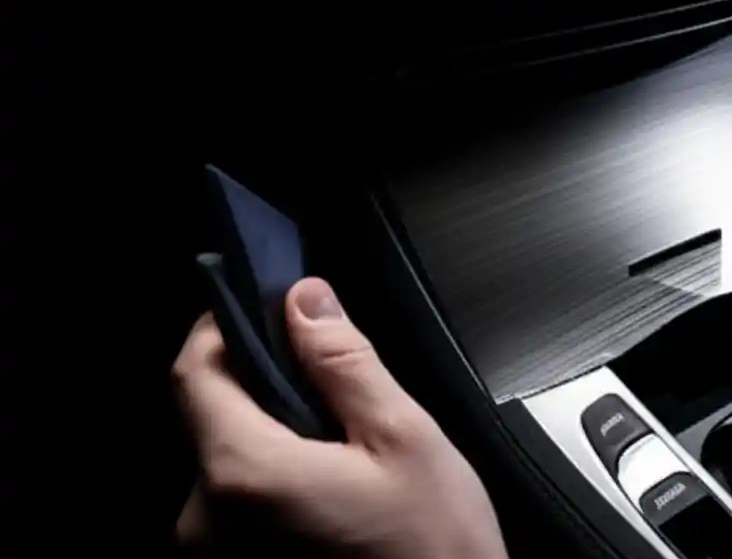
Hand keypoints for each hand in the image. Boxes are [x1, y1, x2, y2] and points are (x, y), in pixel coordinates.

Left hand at [172, 278, 508, 558]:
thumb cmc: (434, 547)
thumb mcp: (404, 437)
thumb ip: (346, 363)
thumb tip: (306, 301)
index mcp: (244, 474)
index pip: (194, 370)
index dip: (227, 324)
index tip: (269, 306)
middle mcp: (209, 520)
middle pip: (210, 412)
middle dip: (264, 380)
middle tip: (332, 381)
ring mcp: (217, 554)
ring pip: (227, 453)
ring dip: (273, 429)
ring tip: (345, 444)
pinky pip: (237, 497)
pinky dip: (274, 471)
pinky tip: (331, 483)